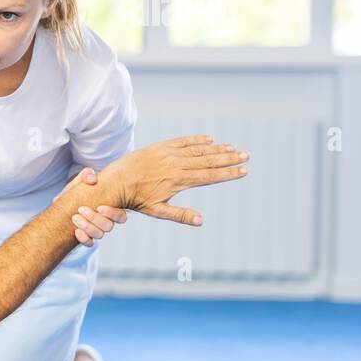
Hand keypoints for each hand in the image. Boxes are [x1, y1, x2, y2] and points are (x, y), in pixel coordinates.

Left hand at [55, 168, 126, 246]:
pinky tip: (76, 231)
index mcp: (108, 208)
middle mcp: (104, 220)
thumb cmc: (76, 192)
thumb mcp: (80, 182)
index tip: (99, 207)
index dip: (113, 213)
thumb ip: (86, 176)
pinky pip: (89, 243)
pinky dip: (84, 239)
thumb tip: (92, 178)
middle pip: (109, 226)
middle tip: (81, 209)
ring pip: (100, 235)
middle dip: (95, 219)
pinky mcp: (86, 236)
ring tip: (75, 218)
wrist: (62, 203)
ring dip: (88, 227)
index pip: (121, 216)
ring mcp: (95, 229)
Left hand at [103, 135, 249, 224]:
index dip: (228, 174)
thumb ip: (180, 215)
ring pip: (198, 150)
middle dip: (229, 159)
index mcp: (178, 181)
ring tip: (233, 149)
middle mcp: (175, 165)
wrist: (114, 182)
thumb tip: (201, 221)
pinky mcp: (160, 146)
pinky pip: (182, 141)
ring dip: (217, 149)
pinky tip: (210, 139)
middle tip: (246, 156)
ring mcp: (168, 153)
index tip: (244, 171)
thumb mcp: (158, 211)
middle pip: (208, 161)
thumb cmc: (136, 199)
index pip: (209, 176)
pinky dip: (197, 140)